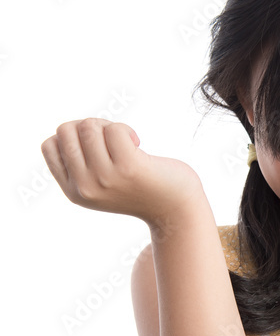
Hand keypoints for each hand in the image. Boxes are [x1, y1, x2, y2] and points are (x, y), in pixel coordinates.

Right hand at [40, 117, 203, 226]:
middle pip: (66, 130)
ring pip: (88, 126)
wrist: (175, 208)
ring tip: (125, 144)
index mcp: (73, 191)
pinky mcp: (127, 168)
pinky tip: (137, 145)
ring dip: (109, 127)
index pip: (49, 145)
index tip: (95, 148)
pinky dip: (126, 130)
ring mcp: (104, 178)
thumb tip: (70, 129)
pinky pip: (114, 129)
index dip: (72, 136)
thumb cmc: (139, 186)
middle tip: (111, 141)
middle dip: (90, 127)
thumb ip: (81, 161)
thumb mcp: (101, 181)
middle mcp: (85, 187)